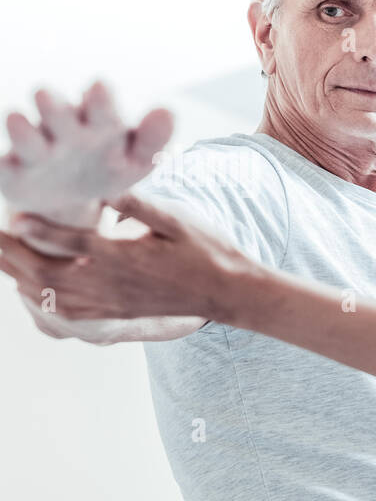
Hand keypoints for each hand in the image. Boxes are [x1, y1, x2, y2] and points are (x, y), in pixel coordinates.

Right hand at [0, 81, 172, 230]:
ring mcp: (35, 149)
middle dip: (53, 106)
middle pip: (56, 112)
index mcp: (96, 122)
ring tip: (17, 120)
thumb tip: (168, 111)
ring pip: (25, 135)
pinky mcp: (13, 172)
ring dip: (22, 130)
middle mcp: (62, 128)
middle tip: (47, 96)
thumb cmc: (108, 167)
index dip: (99, 99)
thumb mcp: (137, 160)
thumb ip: (153, 139)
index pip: (100, 105)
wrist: (73, 198)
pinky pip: (2, 167)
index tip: (99, 87)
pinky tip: (1, 164)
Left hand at [0, 193, 251, 322]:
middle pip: (49, 273)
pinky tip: (30, 289)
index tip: (12, 217)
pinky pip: (71, 312)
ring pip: (54, 295)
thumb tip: (102, 187)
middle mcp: (112, 282)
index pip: (69, 243)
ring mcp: (113, 301)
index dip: (37, 231)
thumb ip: (135, 204)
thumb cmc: (205, 249)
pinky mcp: (118, 312)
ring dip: (21, 277)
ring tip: (0, 259)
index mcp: (125, 255)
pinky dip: (44, 300)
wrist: (228, 291)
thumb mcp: (174, 218)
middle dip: (13, 256)